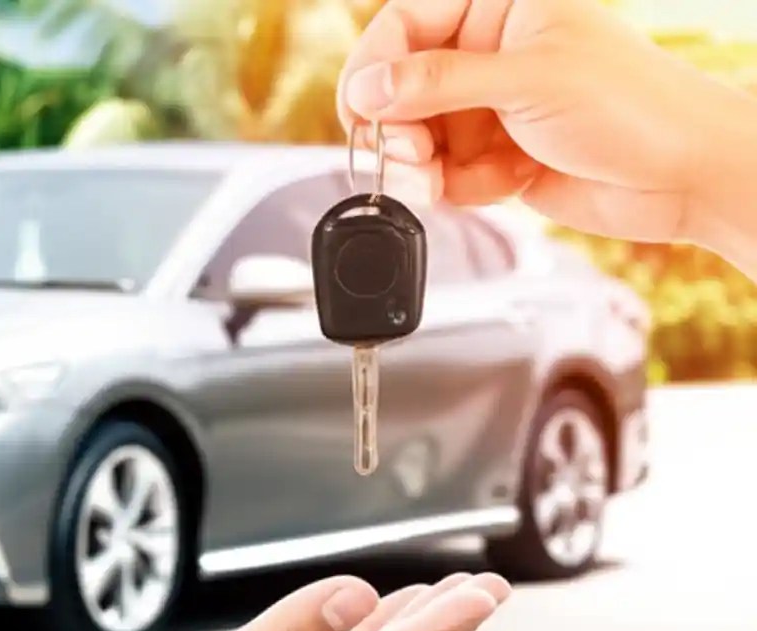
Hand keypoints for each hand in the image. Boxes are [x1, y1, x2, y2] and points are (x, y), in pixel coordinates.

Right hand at [336, 0, 756, 255]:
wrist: (690, 176)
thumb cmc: (635, 106)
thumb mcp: (527, 81)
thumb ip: (438, 83)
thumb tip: (367, 88)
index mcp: (499, 4)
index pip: (406, 23)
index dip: (376, 66)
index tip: (365, 110)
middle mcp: (491, 50)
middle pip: (402, 86)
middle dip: (398, 128)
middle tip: (406, 158)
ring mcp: (493, 104)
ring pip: (418, 136)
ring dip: (422, 167)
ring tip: (442, 183)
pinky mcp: (498, 154)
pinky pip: (446, 172)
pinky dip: (458, 187)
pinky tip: (497, 185)